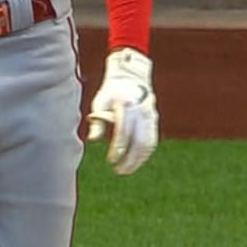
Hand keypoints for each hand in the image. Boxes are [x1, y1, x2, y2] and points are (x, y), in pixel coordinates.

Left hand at [87, 48, 157, 174]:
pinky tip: (137, 161)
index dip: (117, 149)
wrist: (131, 76)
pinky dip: (145, 153)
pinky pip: (152, 139)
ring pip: (147, 142)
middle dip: (129, 159)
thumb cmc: (111, 90)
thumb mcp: (100, 101)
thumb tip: (92, 140)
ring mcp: (149, 115)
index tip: (111, 161)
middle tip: (119, 171)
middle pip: (137, 141)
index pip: (123, 132)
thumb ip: (98, 121)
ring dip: (138, 159)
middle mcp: (140, 110)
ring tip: (127, 170)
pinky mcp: (154, 119)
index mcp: (125, 104)